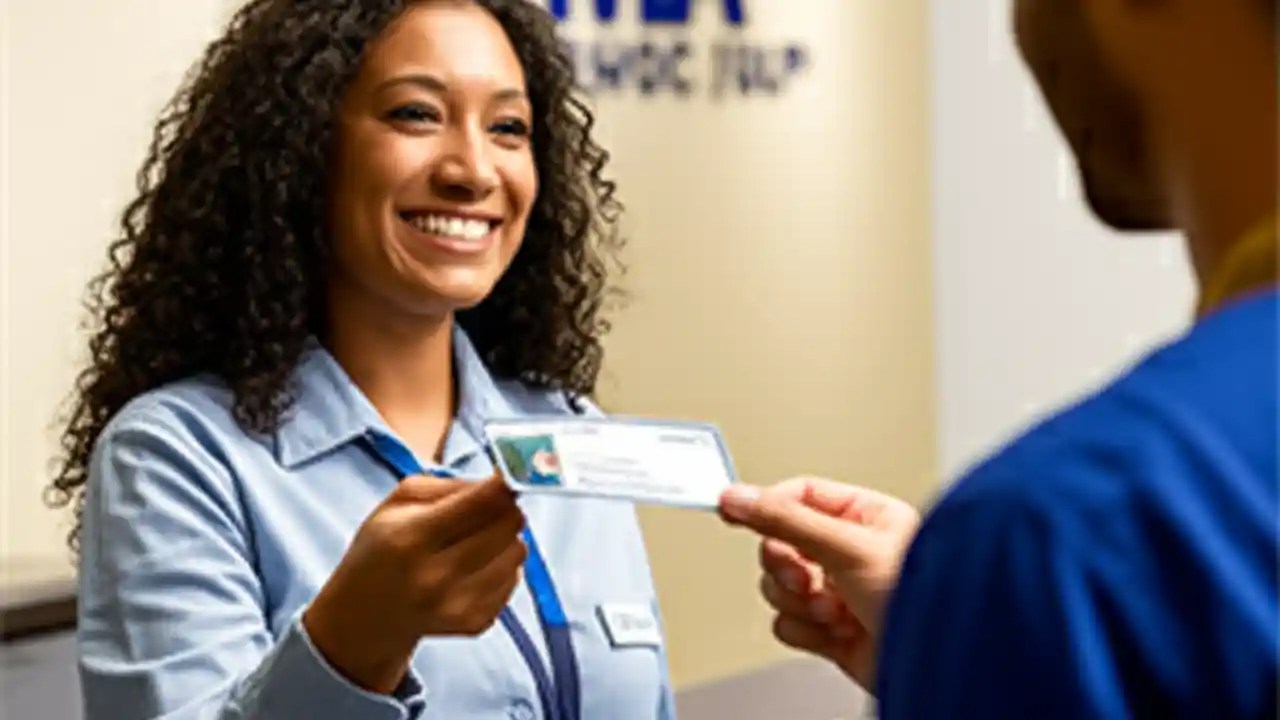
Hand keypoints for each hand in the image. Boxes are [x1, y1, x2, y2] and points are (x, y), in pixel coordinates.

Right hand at [304, 473, 525, 693]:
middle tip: (488, 508)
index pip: (485, 501)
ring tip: (476, 540)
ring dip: (505, 538)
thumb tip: (501, 483)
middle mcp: (437, 576)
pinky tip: (474, 568)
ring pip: (518, 551)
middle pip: (509, 523)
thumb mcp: (396, 504)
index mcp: (412, 537)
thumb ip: (448, 486)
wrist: (365, 618)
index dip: (504, 482)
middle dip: (505, 508)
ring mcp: (458, 605)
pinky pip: (514, 580)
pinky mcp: (475, 623)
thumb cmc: (381, 549)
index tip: (507, 475)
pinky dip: (502, 567)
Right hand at [719, 477, 920, 686]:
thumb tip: (738, 495)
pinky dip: (806, 631)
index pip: (800, 496)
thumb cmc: (920, 597)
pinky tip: (836, 632)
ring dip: (798, 602)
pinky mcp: (832, 632)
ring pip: (780, 588)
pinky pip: (789, 624)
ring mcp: (839, 594)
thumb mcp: (846, 545)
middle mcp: (850, 553)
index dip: (768, 505)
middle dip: (787, 567)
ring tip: (832, 609)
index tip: (734, 510)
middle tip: (804, 576)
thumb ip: (785, 519)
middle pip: (781, 545)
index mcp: (865, 517)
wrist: (941, 664)